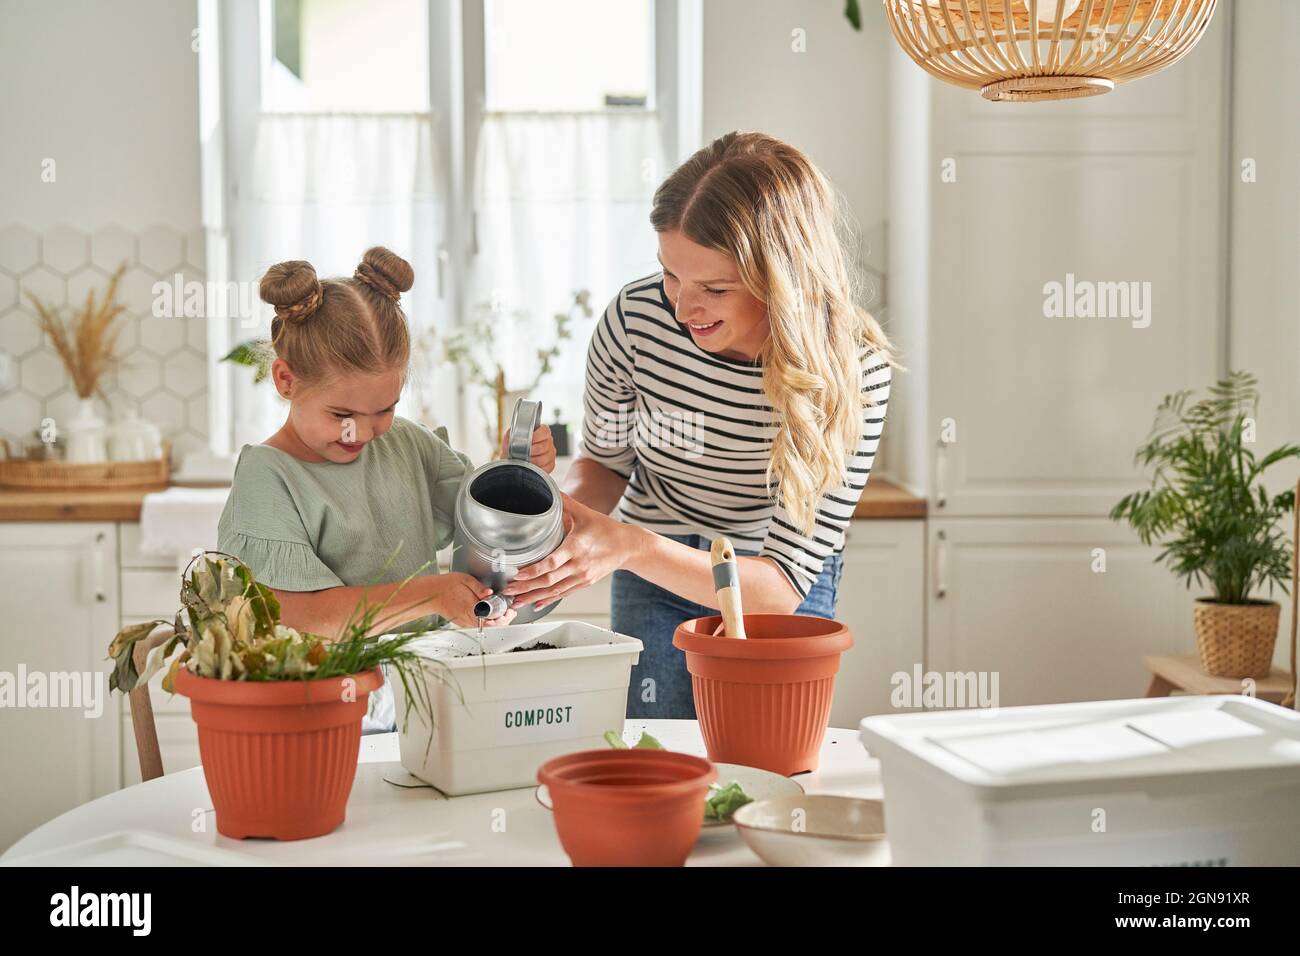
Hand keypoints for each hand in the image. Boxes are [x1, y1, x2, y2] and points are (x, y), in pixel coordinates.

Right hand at [429, 572, 515, 628]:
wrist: (431, 593)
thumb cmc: (446, 586)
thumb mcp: (464, 580)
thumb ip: (479, 588)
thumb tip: (490, 593)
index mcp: (470, 608)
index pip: (490, 620)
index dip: (502, 617)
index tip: (510, 611)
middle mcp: (468, 618)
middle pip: (490, 626)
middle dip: (503, 620)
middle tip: (510, 612)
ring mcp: (465, 622)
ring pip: (485, 626)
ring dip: (496, 621)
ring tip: (503, 612)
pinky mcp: (463, 622)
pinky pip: (478, 624)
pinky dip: (487, 620)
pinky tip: (492, 613)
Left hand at [499, 423, 555, 472]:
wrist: (513, 461)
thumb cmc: (514, 449)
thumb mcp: (510, 439)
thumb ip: (510, 435)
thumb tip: (510, 437)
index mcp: (540, 432)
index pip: (545, 431)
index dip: (538, 435)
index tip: (530, 440)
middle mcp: (547, 442)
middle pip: (545, 446)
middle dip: (533, 450)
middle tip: (525, 453)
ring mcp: (550, 454)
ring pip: (545, 458)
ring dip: (533, 461)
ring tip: (525, 461)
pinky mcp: (550, 465)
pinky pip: (546, 468)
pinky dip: (537, 469)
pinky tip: (530, 468)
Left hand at [500, 493, 636, 609]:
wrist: (628, 546)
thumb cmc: (607, 530)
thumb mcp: (586, 513)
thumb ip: (565, 502)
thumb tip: (550, 488)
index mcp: (576, 547)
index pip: (552, 562)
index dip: (534, 570)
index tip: (518, 574)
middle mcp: (578, 565)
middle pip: (549, 581)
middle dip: (526, 587)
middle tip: (508, 590)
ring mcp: (582, 577)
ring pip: (554, 592)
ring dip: (533, 597)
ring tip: (516, 602)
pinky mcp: (584, 583)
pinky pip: (563, 594)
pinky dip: (548, 600)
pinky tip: (536, 604)